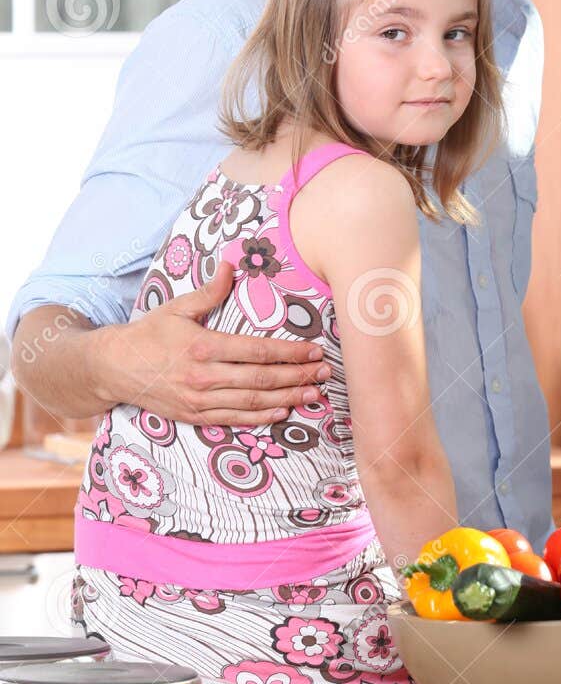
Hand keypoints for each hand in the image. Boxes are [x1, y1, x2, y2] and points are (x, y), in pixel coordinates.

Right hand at [98, 261, 330, 426]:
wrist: (113, 368)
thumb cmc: (149, 334)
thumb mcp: (176, 307)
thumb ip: (209, 291)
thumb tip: (231, 264)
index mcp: (203, 346)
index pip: (258, 351)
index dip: (290, 353)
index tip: (314, 351)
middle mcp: (204, 377)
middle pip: (262, 379)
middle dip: (297, 377)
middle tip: (324, 374)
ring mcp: (199, 400)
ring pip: (253, 402)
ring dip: (287, 399)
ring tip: (313, 394)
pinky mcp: (195, 416)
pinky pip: (234, 419)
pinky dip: (261, 418)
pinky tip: (282, 413)